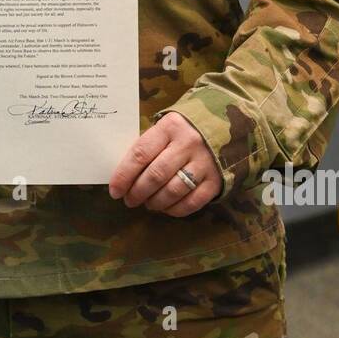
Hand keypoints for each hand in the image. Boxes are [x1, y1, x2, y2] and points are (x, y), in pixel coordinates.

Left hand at [108, 111, 223, 216]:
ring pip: (173, 191)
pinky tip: (166, 208)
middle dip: (138, 192)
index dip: (124, 175)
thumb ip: (147, 148)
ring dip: (155, 202)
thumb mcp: (164, 129)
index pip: (140, 154)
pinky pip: (192, 202)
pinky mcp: (216, 180)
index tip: (115, 191)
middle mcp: (188, 143)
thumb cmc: (183, 131)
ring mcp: (204, 162)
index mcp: (170, 127)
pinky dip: (175, 209)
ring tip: (148, 204)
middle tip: (130, 201)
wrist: (223, 128)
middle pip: (156, 175)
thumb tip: (124, 177)